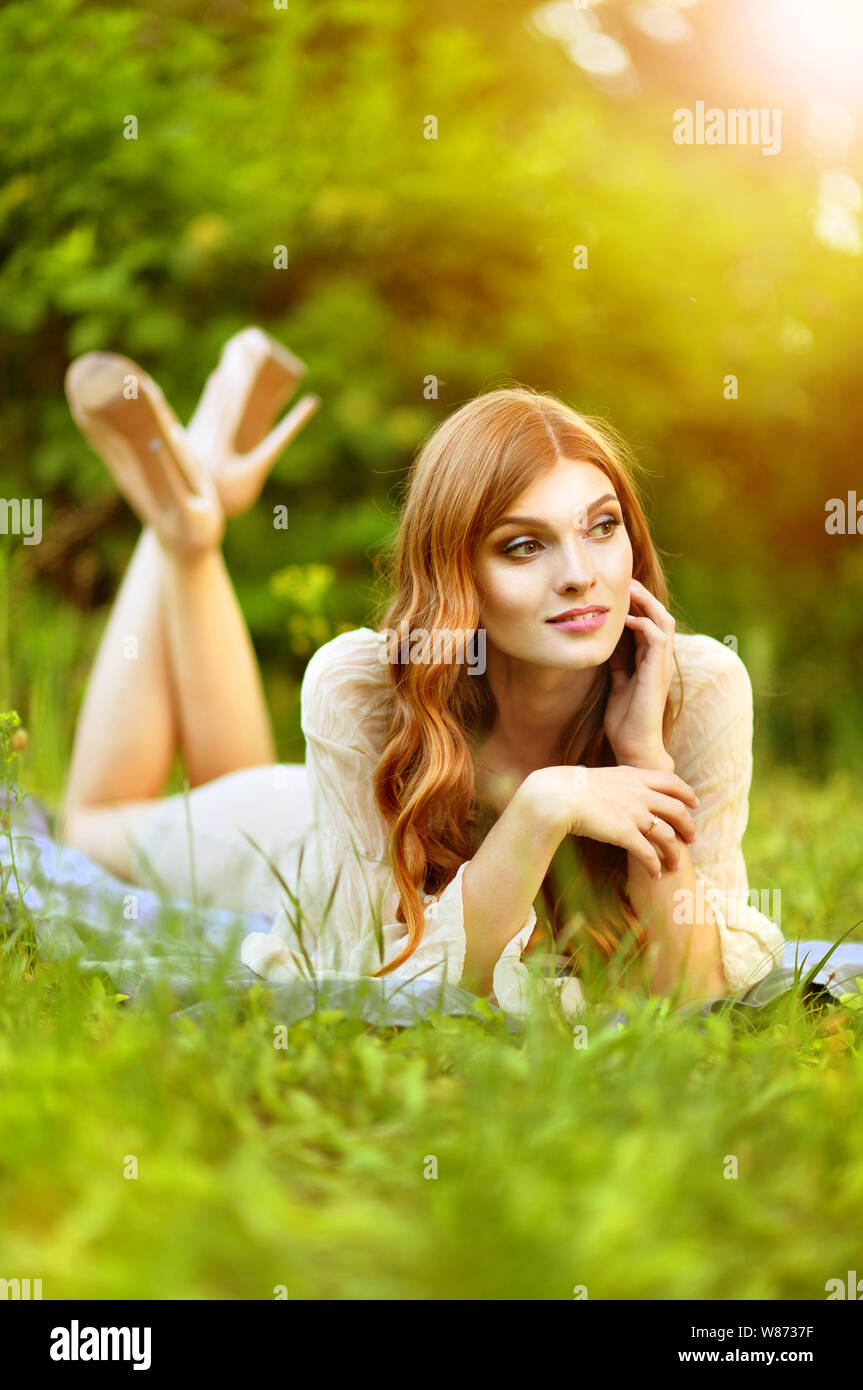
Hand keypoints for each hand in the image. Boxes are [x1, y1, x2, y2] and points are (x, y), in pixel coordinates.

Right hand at [523, 763, 698, 880]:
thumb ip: (614, 782)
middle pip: (677, 810)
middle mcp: (639, 793)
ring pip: (667, 835)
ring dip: (674, 852)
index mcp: (633, 776)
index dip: (687, 793)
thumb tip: (613, 786)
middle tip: (691, 838)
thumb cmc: (568, 787)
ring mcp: (633, 813)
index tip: (694, 802)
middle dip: (688, 826)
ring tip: (675, 864)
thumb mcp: (598, 777)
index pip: (671, 781)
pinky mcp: (624, 834)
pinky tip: (656, 874)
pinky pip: (648, 854)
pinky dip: (655, 865)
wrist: (555, 796)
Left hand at [604, 578, 675, 765]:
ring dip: (646, 603)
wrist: (633, 746)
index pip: (650, 622)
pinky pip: (657, 638)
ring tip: (627, 590)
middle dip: (643, 596)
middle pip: (660, 616)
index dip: (637, 604)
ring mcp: (662, 665)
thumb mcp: (618, 682)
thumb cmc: (625, 719)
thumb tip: (607, 642)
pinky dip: (642, 624)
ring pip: (663, 621)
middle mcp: (660, 659)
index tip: (618, 590)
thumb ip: (618, 662)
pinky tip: (624, 619)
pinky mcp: (658, 672)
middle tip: (624, 581)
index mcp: (651, 660)